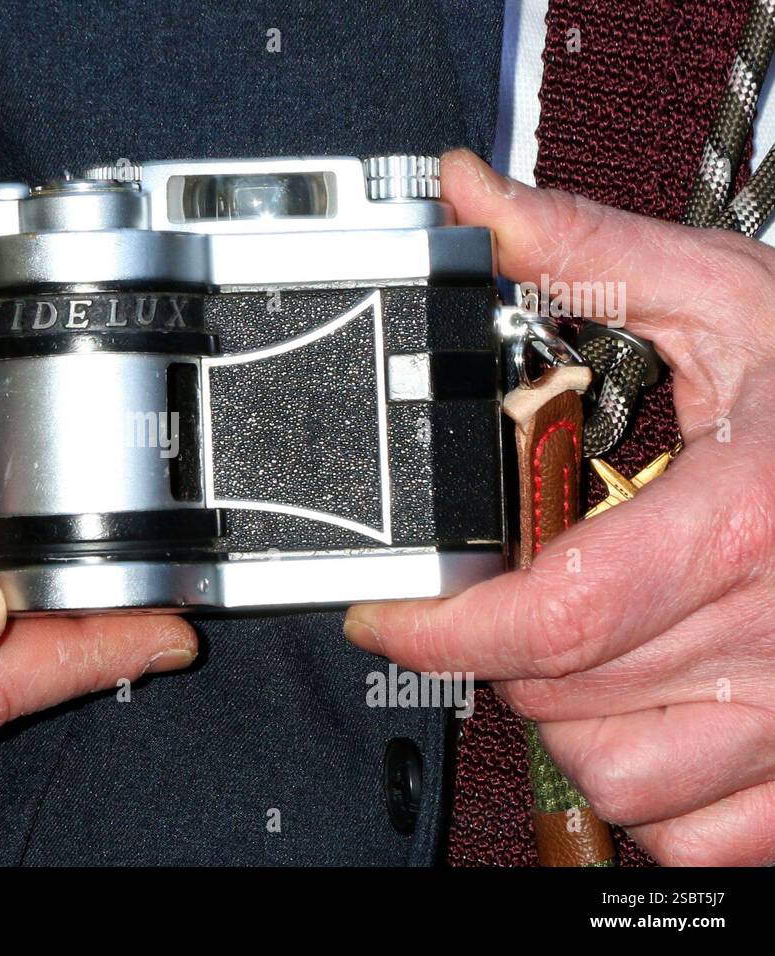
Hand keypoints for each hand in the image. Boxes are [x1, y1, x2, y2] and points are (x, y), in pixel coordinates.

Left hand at [344, 149, 774, 865]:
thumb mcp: (734, 300)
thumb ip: (587, 253)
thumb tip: (467, 201)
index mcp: (750, 518)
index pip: (551, 614)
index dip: (438, 625)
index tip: (383, 613)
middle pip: (561, 689)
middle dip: (496, 642)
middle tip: (511, 588)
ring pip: (615, 774)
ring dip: (567, 714)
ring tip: (588, 641)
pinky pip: (693, 836)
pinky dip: (650, 789)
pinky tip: (658, 709)